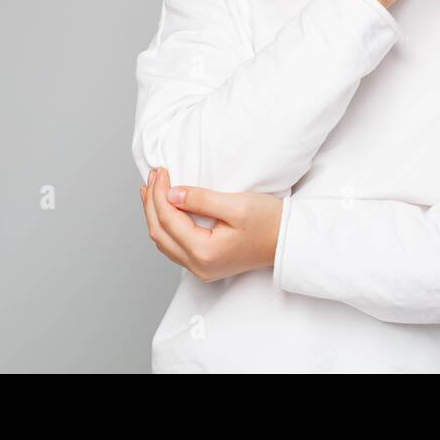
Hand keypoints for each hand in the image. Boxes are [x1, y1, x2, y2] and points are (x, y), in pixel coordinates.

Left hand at [139, 166, 284, 281]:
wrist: (288, 241)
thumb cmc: (269, 222)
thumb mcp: (237, 205)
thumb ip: (201, 200)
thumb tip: (172, 194)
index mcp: (204, 252)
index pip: (168, 219)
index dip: (159, 192)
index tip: (160, 170)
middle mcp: (198, 266)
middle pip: (159, 233)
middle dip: (151, 203)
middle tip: (152, 176)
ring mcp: (200, 268)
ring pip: (163, 242)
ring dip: (154, 214)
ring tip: (151, 190)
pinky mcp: (205, 265)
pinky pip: (174, 246)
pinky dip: (165, 226)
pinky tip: (166, 210)